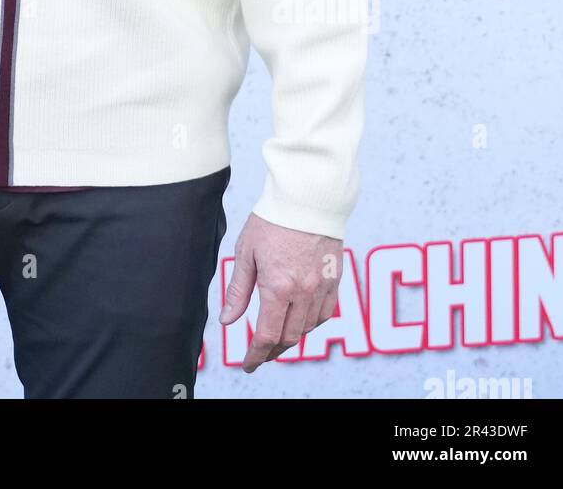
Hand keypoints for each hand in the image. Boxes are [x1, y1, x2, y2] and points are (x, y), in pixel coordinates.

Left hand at [218, 211, 341, 372]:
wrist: (307, 196)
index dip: (256, 355)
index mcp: (278, 286)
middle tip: (259, 355)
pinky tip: (300, 321)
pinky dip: (311, 324)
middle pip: (289, 337)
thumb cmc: (272, 219)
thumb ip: (238, 290)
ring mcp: (322, 287)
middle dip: (272, 351)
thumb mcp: (246, 252)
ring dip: (291, 338)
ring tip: (276, 339)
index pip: (267, 335)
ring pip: (308, 328)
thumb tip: (227, 320)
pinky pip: (325, 314)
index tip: (248, 364)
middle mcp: (303, 292)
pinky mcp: (335, 279)